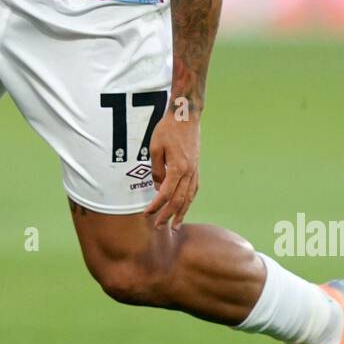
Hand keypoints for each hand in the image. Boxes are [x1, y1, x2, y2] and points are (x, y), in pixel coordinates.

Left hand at [144, 112, 199, 228]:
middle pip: (179, 200)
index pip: (165, 194)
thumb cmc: (168, 130)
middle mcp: (189, 172)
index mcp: (177, 168)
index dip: (156, 206)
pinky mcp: (196, 167)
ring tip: (176, 225)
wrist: (186, 116)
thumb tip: (158, 187)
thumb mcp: (155, 148)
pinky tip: (185, 206)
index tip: (147, 214)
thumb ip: (156, 170)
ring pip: (189, 197)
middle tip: (160, 227)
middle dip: (168, 215)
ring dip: (182, 213)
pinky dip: (189, 200)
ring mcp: (194, 170)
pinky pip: (194, 189)